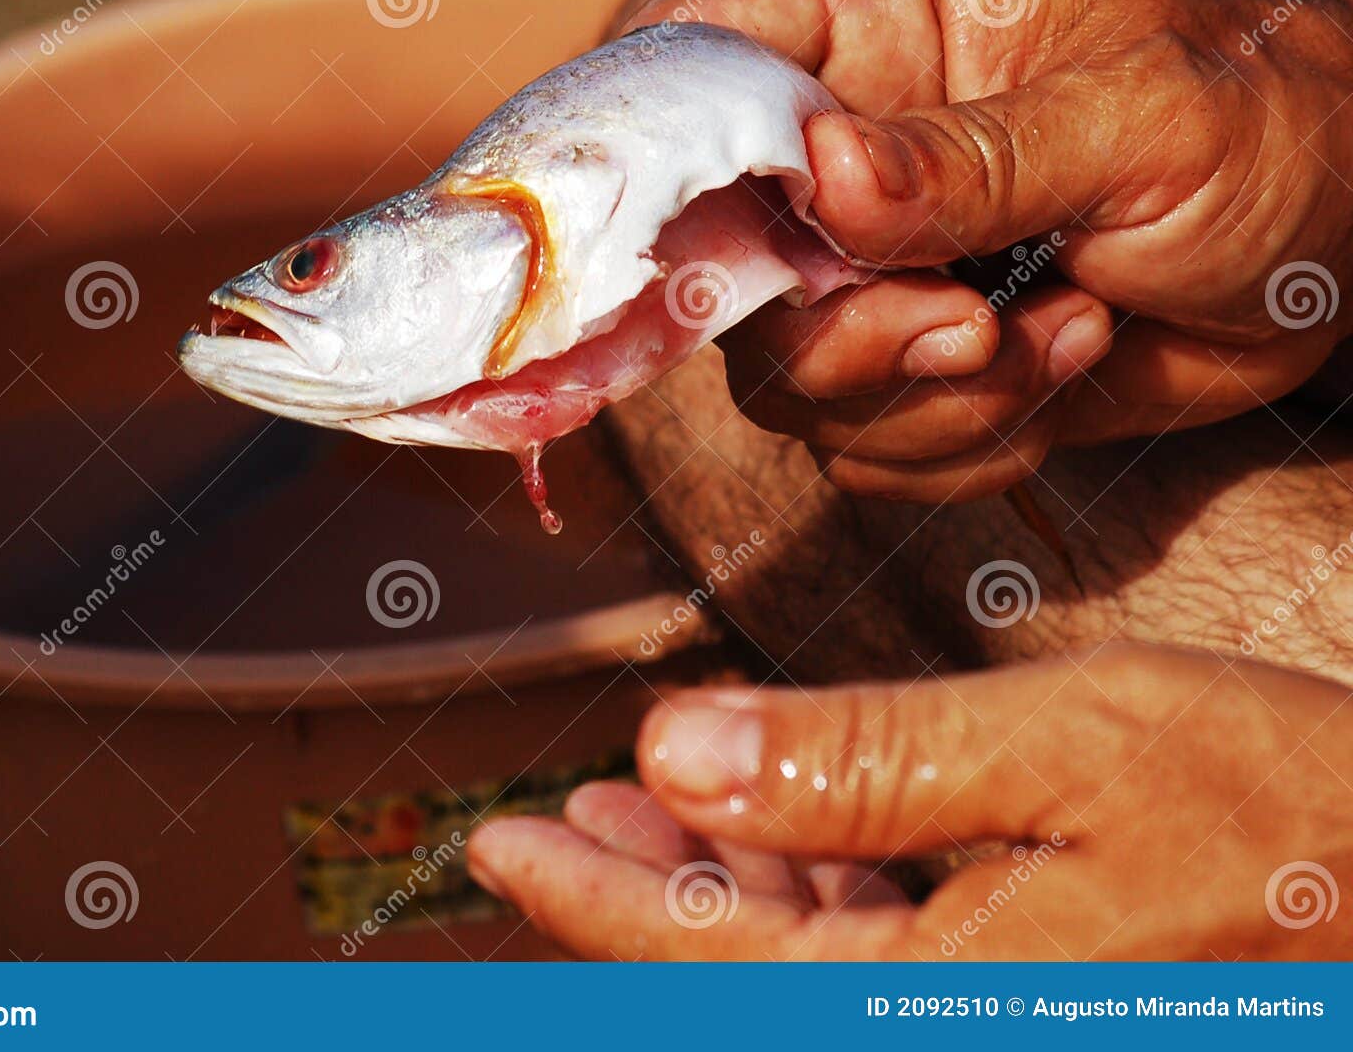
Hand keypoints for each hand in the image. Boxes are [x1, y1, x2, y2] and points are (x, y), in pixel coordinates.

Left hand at [467, 643, 1352, 957]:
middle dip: (640, 899)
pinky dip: (813, 892)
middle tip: (566, 818)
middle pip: (735, 986)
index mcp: (938, 1004)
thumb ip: (864, 759)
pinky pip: (881, 962)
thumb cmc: (1285, 813)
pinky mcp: (1032, 997)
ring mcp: (992, 1018)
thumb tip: (676, 749)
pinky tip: (785, 827)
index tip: (498, 847)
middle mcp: (954, 1026)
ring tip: (651, 803)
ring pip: (800, 973)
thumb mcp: (1066, 748)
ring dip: (720, 887)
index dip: (587, 903)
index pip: (704, 967)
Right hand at [625, 0, 1352, 501]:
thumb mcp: (1143, 115)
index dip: (667, 144)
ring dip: (929, 395)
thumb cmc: (1267, 116)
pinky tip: (1064, 365)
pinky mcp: (910, 369)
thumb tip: (824, 181)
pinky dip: (966, 442)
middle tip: (965, 325)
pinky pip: (867, 449)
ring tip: (1063, 333)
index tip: (723, 236)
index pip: (702, 55)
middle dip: (842, 333)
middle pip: (722, 269)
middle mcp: (842, 151)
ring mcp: (867, 270)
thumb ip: (976, 154)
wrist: (1347, 245)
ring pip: (787, 384)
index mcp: (876, 23)